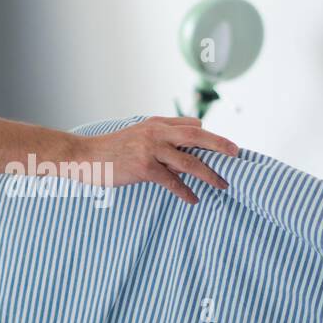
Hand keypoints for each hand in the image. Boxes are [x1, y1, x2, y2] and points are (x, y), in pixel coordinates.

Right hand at [85, 117, 238, 204]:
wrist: (86, 155)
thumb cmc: (111, 148)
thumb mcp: (138, 133)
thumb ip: (161, 135)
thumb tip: (188, 141)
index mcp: (157, 123)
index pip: (191, 125)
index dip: (209, 136)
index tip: (225, 148)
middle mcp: (157, 132)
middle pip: (197, 136)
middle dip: (220, 145)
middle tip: (237, 154)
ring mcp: (151, 149)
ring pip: (189, 161)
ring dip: (209, 174)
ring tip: (223, 184)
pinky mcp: (144, 167)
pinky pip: (172, 181)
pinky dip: (185, 192)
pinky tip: (193, 200)